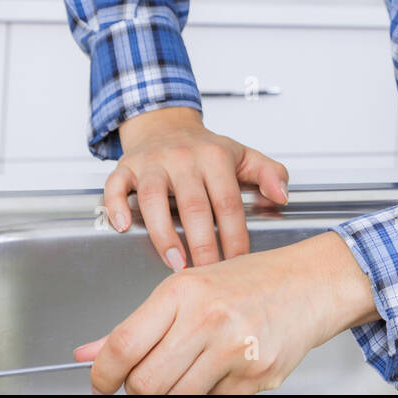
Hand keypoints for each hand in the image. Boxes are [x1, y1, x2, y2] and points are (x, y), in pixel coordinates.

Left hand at [73, 231, 380, 393]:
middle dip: (138, 391)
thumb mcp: (189, 288)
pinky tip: (217, 374)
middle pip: (145, 384)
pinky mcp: (257, 377)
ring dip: (171, 396)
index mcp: (183, 291)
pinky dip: (207, 397)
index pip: (123, 346)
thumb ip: (137, 324)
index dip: (102, 375)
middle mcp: (208, 319)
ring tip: (184, 374)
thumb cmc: (251, 282)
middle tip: (146, 380)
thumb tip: (87, 353)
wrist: (312, 283)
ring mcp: (234, 350)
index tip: (102, 383)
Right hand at [107, 106, 288, 270]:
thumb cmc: (205, 149)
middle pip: (193, 205)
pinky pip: (116, 186)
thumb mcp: (243, 155)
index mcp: (214, 156)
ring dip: (163, 234)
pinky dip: (116, 206)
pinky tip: (123, 227)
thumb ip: (270, 173)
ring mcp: (152, 163)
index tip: (238, 261)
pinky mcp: (126, 168)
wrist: (166, 124)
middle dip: (202, 243)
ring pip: (153, 198)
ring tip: (175, 262)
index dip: (234, 233)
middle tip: (208, 272)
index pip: (227, 200)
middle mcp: (182, 158)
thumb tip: (282, 195)